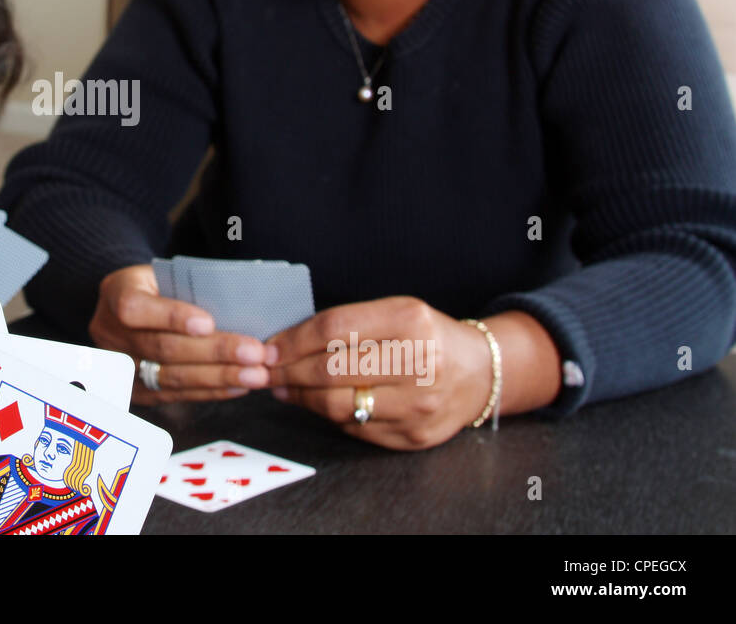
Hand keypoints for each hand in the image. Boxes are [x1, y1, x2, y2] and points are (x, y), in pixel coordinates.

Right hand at [88, 264, 275, 405]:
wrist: (129, 304)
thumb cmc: (158, 285)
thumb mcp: (165, 272)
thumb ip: (191, 287)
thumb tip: (243, 305)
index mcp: (116, 293)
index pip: (135, 308)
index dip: (171, 317)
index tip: (208, 323)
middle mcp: (111, 333)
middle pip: (162, 348)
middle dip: (213, 352)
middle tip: (254, 352)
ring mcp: (121, 366)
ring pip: (171, 376)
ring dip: (218, 377)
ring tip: (254, 374)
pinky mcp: (136, 390)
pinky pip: (175, 394)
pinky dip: (210, 391)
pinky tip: (237, 387)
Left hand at [265, 296, 494, 449]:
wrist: (478, 373)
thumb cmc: (426, 338)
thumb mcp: (395, 312)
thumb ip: (346, 325)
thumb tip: (284, 345)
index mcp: (410, 321)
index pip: (333, 329)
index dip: (293, 340)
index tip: (269, 347)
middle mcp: (420, 363)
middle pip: (332, 370)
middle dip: (289, 372)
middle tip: (268, 371)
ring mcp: (419, 404)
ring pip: (340, 405)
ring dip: (302, 398)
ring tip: (285, 388)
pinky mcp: (415, 435)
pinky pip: (356, 429)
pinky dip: (329, 416)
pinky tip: (317, 404)